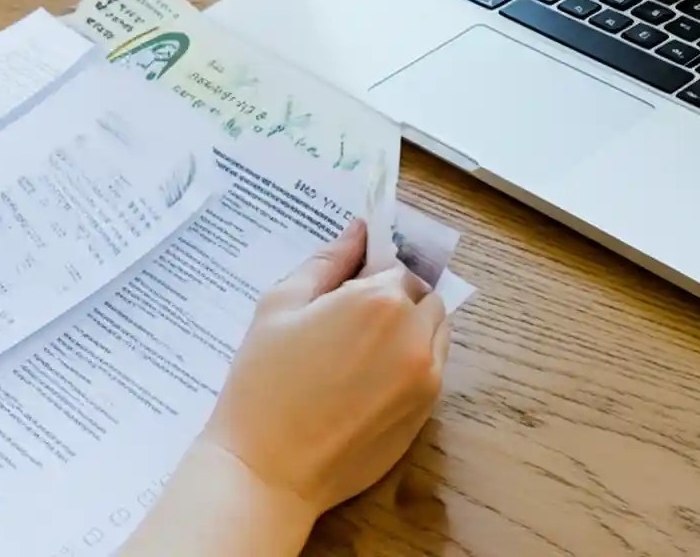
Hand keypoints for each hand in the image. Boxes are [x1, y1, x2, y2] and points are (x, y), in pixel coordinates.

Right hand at [201, 219, 449, 516]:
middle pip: (424, 296)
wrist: (268, 469)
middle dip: (395, 300)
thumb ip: (327, 261)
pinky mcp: (427, 414)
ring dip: (410, 330)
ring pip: (435, 332)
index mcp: (380, 300)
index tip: (342, 291)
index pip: (394, 267)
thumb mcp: (280, 305)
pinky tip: (365, 383)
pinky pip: (431, 370)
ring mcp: (428, 378)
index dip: (369, 274)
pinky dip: (410, 364)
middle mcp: (415, 334)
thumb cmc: (263, 382)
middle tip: (347, 323)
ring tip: (358, 354)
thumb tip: (359, 230)